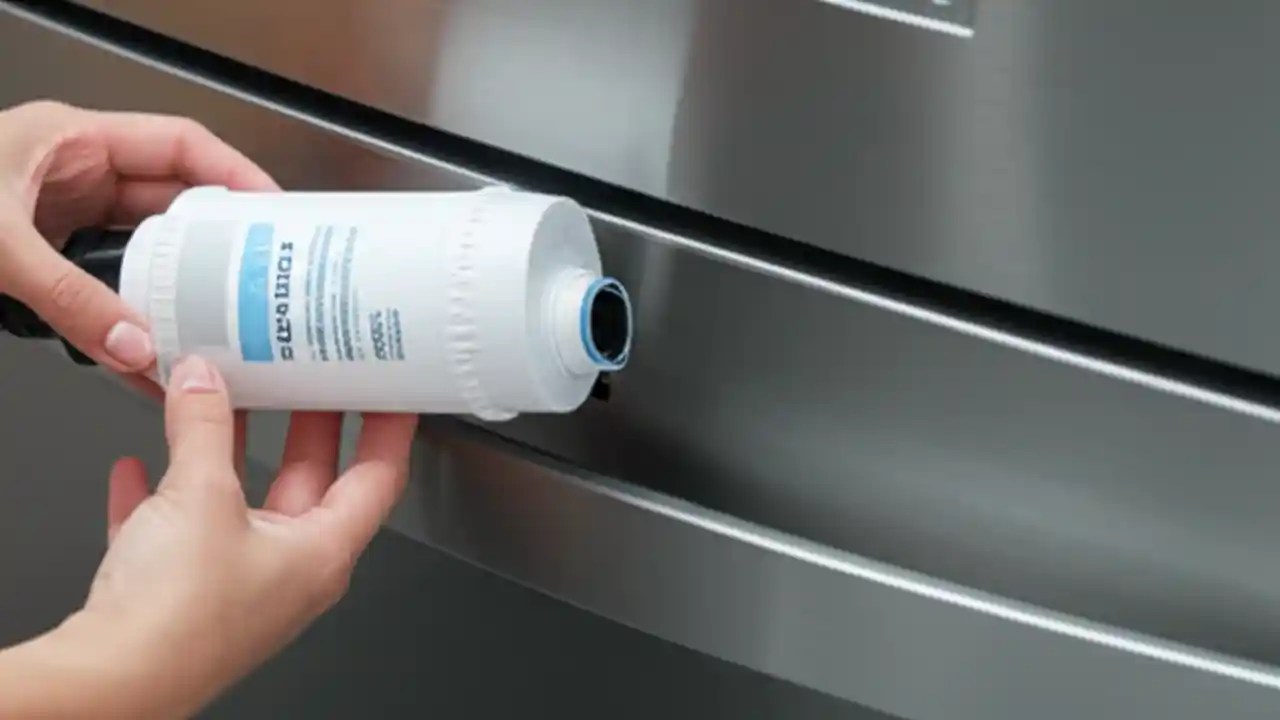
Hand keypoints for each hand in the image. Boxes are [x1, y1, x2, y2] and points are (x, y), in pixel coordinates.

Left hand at [0, 100, 277, 374]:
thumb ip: (66, 296)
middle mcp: (73, 174)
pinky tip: (148, 344)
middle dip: (212, 243)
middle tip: (254, 275)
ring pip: (142, 251)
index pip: (180, 145)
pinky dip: (129, 314)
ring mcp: (60, 215)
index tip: (272, 212)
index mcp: (72, 140)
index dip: (235, 174)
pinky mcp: (45, 255)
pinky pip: (104, 285)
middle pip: (171, 205)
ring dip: (173, 286)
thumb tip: (133, 343)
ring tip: (210, 318)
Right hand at [70, 356, 415, 717]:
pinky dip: (163, 493)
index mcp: (322, 553)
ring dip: (229, 451)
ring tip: (226, 400)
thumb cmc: (178, 618)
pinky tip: (141, 464)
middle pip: (311, 480)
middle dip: (308, 423)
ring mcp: (235, 586)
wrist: (108, 685)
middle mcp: (289, 572)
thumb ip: (204, 428)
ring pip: (241, 501)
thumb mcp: (201, 496)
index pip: (379, 477)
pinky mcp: (180, 598)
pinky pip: (178, 530)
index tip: (394, 388)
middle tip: (309, 373)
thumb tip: (203, 381)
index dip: (390, 427)